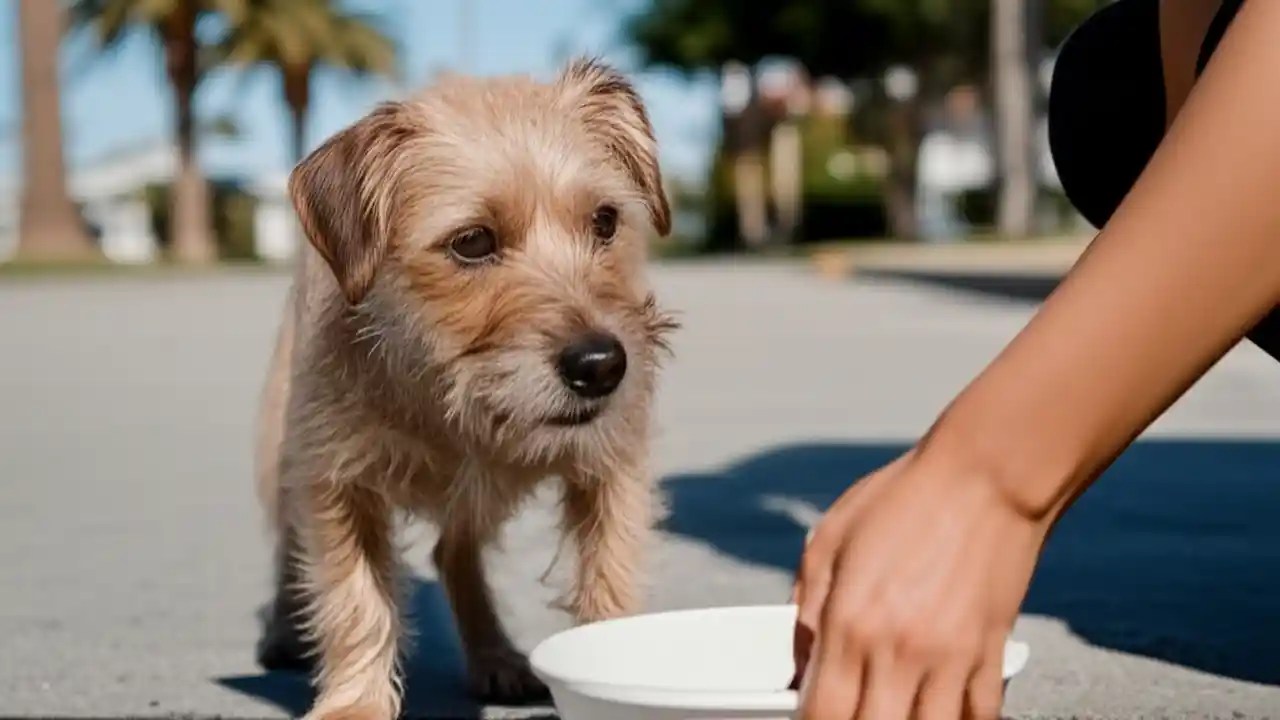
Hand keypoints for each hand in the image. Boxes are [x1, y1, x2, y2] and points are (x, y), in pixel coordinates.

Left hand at [792, 448, 1047, 719]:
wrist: (985, 475)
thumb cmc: (903, 498)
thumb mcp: (829, 541)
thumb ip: (805, 609)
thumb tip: (798, 665)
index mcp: (850, 622)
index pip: (824, 713)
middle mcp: (899, 650)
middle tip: (848, 712)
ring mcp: (949, 658)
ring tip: (890, 710)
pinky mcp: (990, 654)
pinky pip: (978, 719)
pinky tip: (936, 712)